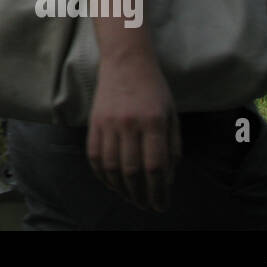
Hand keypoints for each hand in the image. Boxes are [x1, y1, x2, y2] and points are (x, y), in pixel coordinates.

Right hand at [86, 50, 181, 211]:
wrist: (126, 60)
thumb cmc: (154, 88)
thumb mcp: (172, 114)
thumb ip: (172, 146)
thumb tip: (167, 178)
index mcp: (154, 121)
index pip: (155, 166)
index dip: (158, 191)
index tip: (161, 204)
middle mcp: (130, 123)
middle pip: (132, 170)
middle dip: (140, 194)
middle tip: (146, 205)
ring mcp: (109, 122)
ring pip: (111, 166)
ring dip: (120, 188)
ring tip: (129, 197)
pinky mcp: (94, 121)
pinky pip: (94, 154)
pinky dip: (101, 173)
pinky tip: (111, 182)